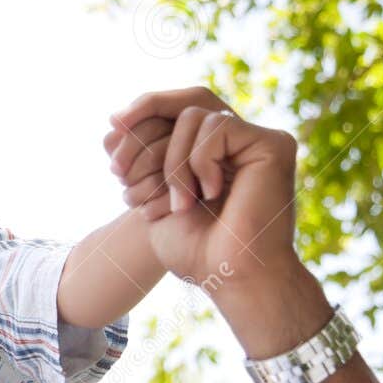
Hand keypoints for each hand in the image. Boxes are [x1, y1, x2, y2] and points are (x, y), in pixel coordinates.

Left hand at [105, 86, 300, 292]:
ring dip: (173, 163)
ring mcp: (257, 142)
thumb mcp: (156, 200)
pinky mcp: (272, 144)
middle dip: (143, 136)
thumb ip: (144, 160)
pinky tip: (210, 193)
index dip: (143, 112)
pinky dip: (199, 161)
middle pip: (184, 105)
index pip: (176, 112)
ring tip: (181, 204)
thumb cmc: (197, 253)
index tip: (110, 136)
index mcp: (215, 155)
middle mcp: (238, 144)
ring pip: (194, 116)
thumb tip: (113, 123)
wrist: (231, 277)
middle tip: (119, 173)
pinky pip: (216, 126)